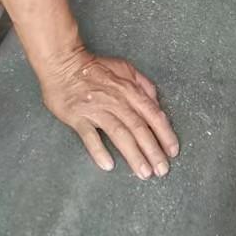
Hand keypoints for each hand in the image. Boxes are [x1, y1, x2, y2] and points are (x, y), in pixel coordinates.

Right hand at [40, 46, 178, 177]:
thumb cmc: (94, 67)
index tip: (173, 151)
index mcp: (130, 90)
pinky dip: (99, 150)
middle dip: (153, 150)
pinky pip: (90, 136)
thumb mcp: (125, 68)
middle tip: (162, 170)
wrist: (62, 63)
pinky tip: (108, 165)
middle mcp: (116, 101)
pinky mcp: (77, 117)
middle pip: (139, 128)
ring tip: (143, 172)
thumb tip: (157, 103)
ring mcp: (96, 109)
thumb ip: (143, 85)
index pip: (153, 114)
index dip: (165, 134)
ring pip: (119, 134)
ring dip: (133, 154)